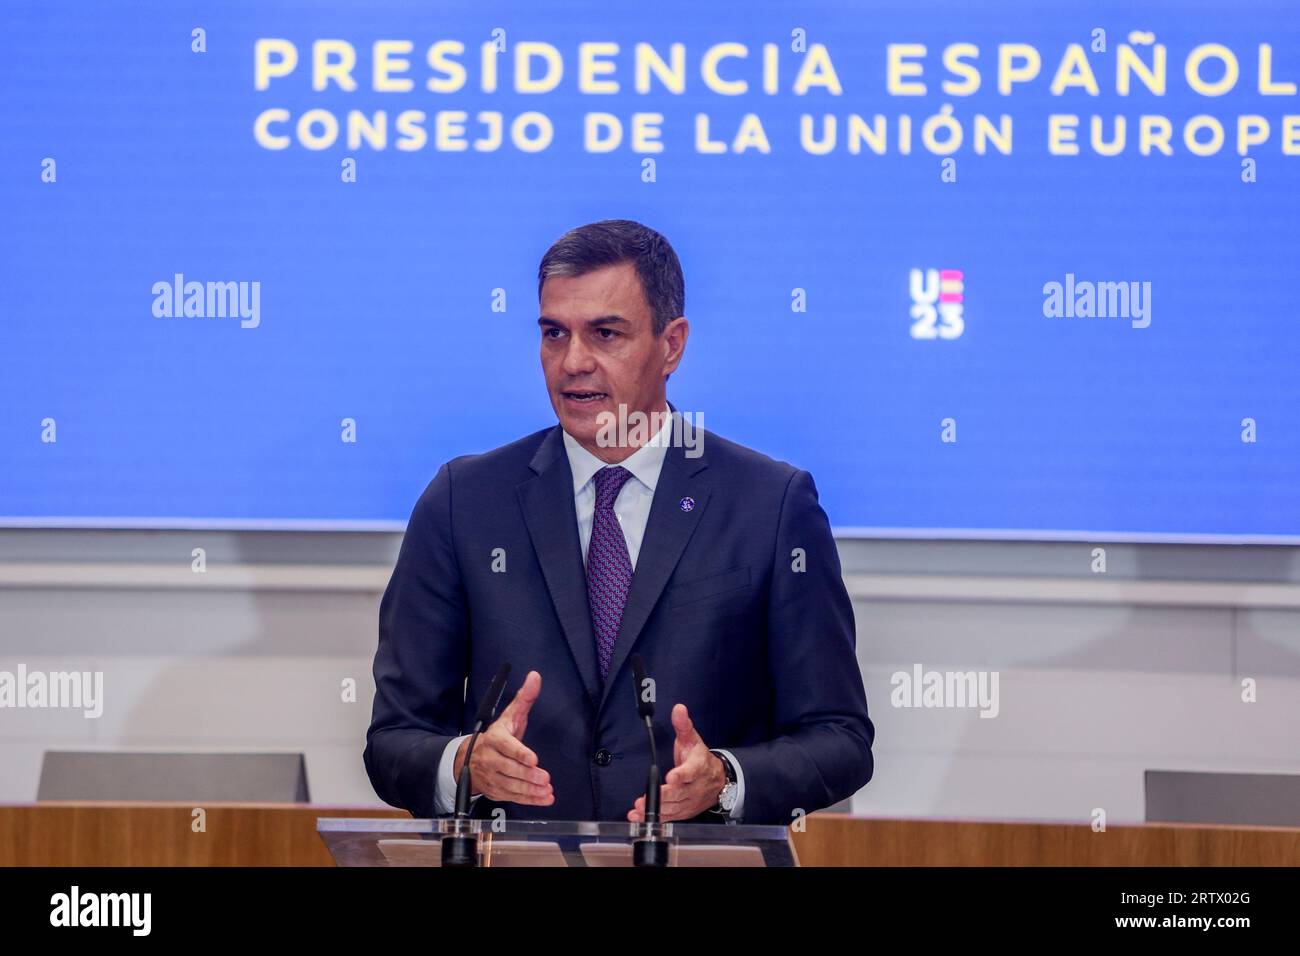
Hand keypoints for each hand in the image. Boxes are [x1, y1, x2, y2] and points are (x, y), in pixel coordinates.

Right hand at [453, 670, 554, 805]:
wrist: (469, 758)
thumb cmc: (497, 735)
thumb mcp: (509, 715)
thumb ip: (524, 698)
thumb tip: (535, 676)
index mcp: (494, 739)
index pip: (506, 746)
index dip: (519, 753)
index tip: (533, 758)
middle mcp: (490, 759)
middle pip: (509, 769)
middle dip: (527, 774)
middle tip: (545, 778)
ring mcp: (492, 777)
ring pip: (511, 785)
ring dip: (530, 790)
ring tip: (547, 791)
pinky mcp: (495, 791)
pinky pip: (513, 797)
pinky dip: (530, 800)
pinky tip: (544, 798)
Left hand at [627, 703, 726, 822]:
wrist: (718, 780)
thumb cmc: (700, 758)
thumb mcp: (692, 739)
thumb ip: (683, 725)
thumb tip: (678, 708)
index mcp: (698, 766)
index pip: (691, 771)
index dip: (681, 775)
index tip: (671, 777)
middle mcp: (695, 786)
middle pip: (680, 793)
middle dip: (663, 796)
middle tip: (645, 799)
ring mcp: (690, 801)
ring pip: (674, 807)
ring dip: (656, 809)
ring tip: (638, 809)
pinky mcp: (684, 811)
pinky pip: (669, 816)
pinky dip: (654, 818)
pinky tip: (638, 817)